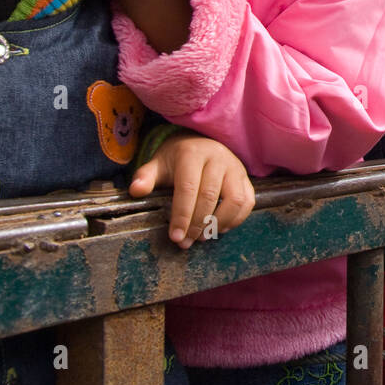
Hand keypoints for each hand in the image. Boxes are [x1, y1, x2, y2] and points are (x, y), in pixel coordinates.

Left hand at [130, 133, 254, 248]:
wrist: (200, 142)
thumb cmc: (177, 159)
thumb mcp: (158, 164)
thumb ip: (146, 177)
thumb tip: (136, 191)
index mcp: (192, 153)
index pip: (188, 187)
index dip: (181, 214)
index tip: (175, 236)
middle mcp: (218, 158)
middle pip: (210, 196)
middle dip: (197, 224)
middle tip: (185, 242)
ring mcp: (235, 168)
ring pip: (235, 200)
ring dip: (219, 223)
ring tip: (203, 236)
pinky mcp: (246, 178)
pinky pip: (248, 202)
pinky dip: (236, 219)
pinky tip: (219, 228)